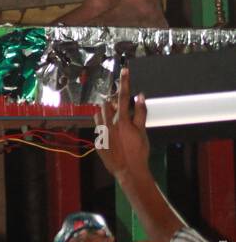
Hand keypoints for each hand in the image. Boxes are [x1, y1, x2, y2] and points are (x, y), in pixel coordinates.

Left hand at [95, 66, 149, 181]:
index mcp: (121, 120)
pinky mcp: (97, 142)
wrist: (129, 171)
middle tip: (120, 110)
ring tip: (114, 122)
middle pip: (106, 104)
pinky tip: (112, 137)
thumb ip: (141, 113)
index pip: (123, 96)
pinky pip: (97, 129)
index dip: (125, 82)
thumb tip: (140, 96)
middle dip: (112, 103)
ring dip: (105, 114)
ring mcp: (101, 133)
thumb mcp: (143, 132)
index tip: (124, 69)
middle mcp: (108, 123)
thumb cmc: (139, 151)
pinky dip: (103, 128)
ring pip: (98, 115)